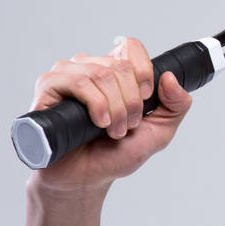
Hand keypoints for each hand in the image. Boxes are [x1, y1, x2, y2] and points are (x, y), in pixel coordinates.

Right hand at [26, 37, 192, 192]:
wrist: (86, 178)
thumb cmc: (116, 154)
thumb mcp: (159, 131)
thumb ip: (176, 105)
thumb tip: (169, 77)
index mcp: (113, 71)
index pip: (130, 47)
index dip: (143, 72)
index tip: (145, 100)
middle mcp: (89, 67)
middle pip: (119, 65)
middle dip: (131, 102)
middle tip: (126, 127)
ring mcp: (66, 74)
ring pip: (100, 73)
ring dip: (115, 107)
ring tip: (112, 130)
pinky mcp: (48, 87)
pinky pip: (77, 81)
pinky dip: (95, 103)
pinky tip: (98, 123)